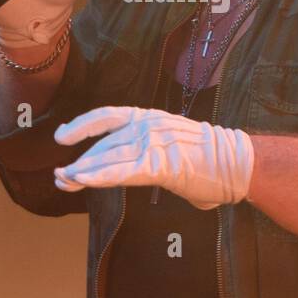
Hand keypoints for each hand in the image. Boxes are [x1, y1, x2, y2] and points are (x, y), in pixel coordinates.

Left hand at [52, 106, 254, 209]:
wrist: (236, 162)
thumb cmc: (209, 157)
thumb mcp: (172, 142)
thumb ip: (148, 150)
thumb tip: (127, 167)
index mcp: (150, 116)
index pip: (107, 116)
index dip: (81, 126)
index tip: (62, 136)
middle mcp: (147, 125)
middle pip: (104, 144)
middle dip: (80, 161)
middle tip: (61, 177)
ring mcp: (153, 143)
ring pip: (108, 158)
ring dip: (82, 172)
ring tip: (64, 182)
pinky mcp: (159, 165)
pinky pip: (122, 172)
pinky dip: (99, 176)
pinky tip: (82, 182)